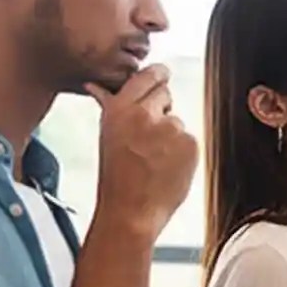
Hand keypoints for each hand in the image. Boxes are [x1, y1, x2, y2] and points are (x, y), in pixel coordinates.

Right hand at [85, 64, 197, 239]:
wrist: (131, 211)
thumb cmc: (116, 178)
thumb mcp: (107, 135)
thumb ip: (109, 107)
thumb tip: (96, 87)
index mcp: (120, 109)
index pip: (147, 75)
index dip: (158, 74)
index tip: (162, 74)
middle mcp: (145, 114)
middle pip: (165, 94)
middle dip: (162, 109)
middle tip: (152, 136)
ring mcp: (170, 128)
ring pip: (177, 121)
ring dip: (171, 136)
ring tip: (155, 160)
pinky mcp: (190, 144)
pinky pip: (189, 140)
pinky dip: (183, 153)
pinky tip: (168, 167)